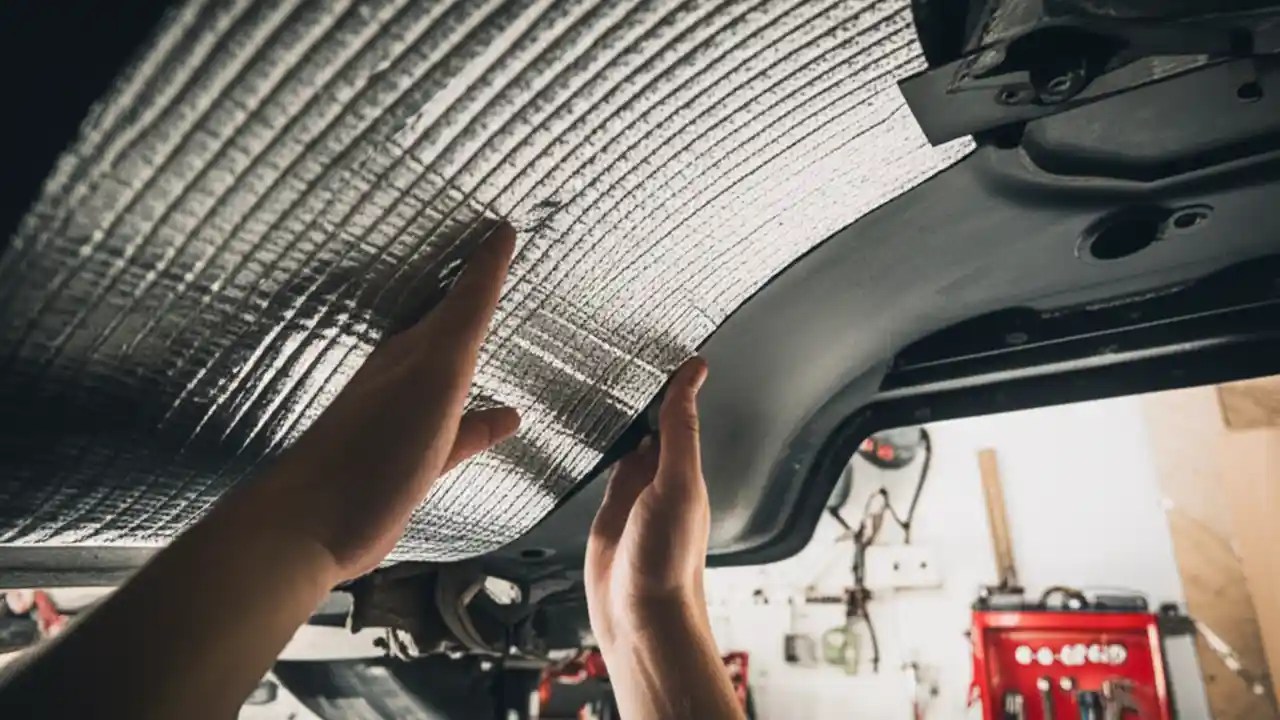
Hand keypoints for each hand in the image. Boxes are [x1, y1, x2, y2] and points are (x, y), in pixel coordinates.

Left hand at [254, 223, 519, 581]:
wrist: (315, 525)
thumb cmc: (378, 445)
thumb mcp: (435, 374)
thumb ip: (467, 316)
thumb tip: (499, 240)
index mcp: (413, 351)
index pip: (460, 296)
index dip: (485, 265)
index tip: (507, 229)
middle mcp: (407, 377)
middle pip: (449, 331)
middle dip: (476, 303)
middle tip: (506, 272)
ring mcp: (406, 422)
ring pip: (452, 380)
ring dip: (476, 361)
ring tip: (506, 346)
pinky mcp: (409, 464)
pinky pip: (456, 430)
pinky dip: (479, 421)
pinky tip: (503, 423)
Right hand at [585, 357, 710, 648]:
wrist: (640, 617)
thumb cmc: (668, 561)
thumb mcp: (677, 483)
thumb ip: (679, 431)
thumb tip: (692, 377)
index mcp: (684, 468)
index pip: (678, 411)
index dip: (671, 381)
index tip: (662, 346)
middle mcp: (660, 478)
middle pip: (651, 424)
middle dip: (641, 394)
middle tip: (625, 353)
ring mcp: (632, 494)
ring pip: (626, 443)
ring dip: (619, 419)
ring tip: (605, 381)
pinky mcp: (606, 510)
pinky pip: (603, 470)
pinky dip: (598, 449)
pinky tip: (589, 434)